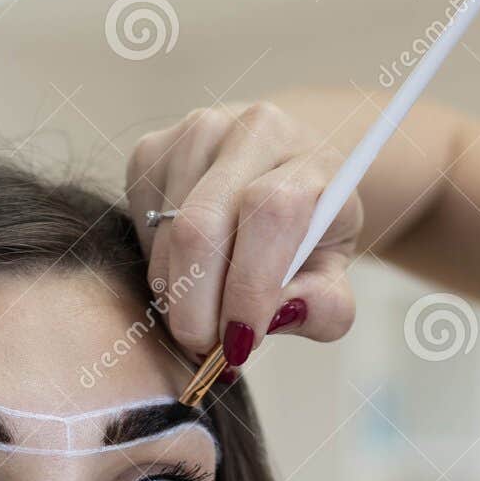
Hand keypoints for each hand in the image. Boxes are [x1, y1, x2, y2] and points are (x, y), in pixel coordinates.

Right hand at [125, 102, 361, 367]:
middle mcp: (252, 131)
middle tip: (207, 349)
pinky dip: (162, 270)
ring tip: (207, 312)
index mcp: (311, 159)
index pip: (272, 214)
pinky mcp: (152, 150)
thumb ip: (325, 305)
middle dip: (197, 308)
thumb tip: (279, 317)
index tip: (240, 342)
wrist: (284, 169)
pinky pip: (144, 230)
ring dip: (178, 296)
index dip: (250, 286)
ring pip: (166, 236)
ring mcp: (195, 133)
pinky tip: (191, 271)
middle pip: (201, 227)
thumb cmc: (311, 230)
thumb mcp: (335, 273)